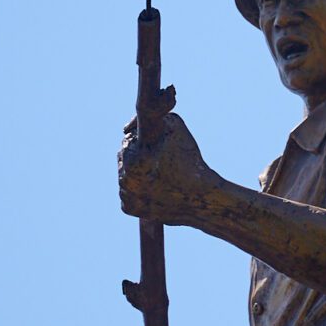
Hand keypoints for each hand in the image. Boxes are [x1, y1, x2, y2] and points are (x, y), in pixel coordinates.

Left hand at [118, 93, 214, 225]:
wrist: (200, 199)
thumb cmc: (190, 161)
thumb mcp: (175, 128)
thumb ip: (151, 117)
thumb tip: (128, 125)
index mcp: (134, 156)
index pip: (128, 138)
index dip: (141, 137)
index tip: (151, 141)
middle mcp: (125, 176)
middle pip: (124, 156)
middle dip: (138, 154)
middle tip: (159, 159)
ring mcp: (125, 194)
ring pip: (124, 174)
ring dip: (137, 171)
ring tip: (159, 174)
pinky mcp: (128, 208)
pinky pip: (128, 192)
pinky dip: (138, 189)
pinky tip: (155, 188)